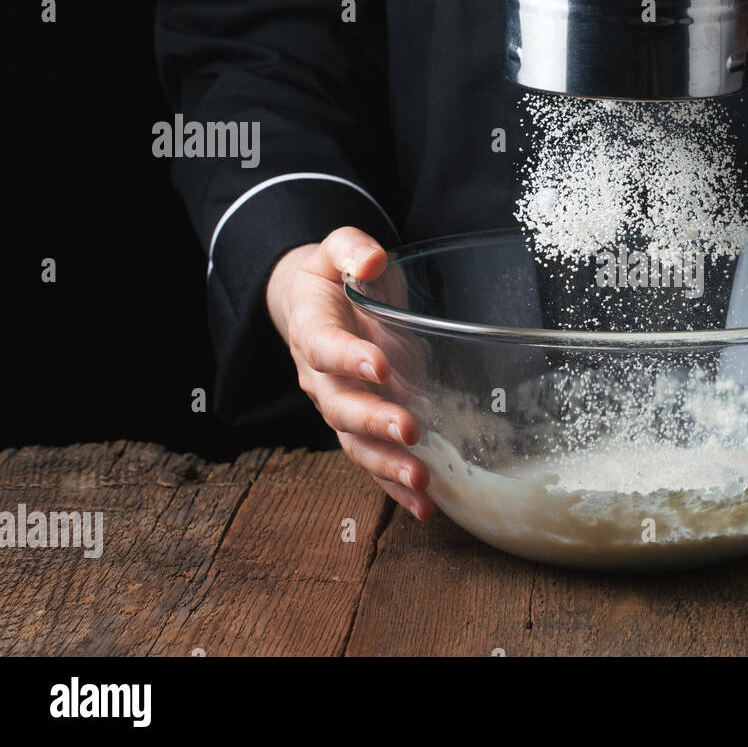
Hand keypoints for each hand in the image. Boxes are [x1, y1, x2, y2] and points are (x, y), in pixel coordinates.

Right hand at [266, 227, 433, 520]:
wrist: (317, 305)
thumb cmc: (337, 277)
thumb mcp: (338, 250)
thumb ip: (352, 249)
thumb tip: (371, 261)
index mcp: (312, 330)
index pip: (325, 347)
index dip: (349, 358)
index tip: (379, 364)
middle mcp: (321, 377)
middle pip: (340, 406)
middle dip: (374, 421)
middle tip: (407, 429)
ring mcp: (341, 407)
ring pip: (356, 443)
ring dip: (387, 465)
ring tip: (420, 481)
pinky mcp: (363, 427)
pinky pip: (376, 461)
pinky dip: (397, 487)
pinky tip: (426, 506)